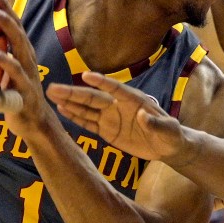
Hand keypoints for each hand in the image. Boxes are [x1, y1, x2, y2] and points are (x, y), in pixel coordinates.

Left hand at [0, 0, 58, 138]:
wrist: (36, 122)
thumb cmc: (15, 91)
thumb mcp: (7, 69)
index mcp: (23, 54)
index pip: (16, 26)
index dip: (6, 8)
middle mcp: (27, 65)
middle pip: (19, 40)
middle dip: (7, 24)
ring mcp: (26, 84)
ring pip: (15, 69)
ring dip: (1, 60)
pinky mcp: (20, 104)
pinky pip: (4, 102)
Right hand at [46, 72, 187, 162]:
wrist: (168, 146)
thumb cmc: (172, 134)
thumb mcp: (169, 130)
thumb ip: (156, 124)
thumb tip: (143, 117)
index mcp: (134, 100)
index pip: (115, 88)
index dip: (101, 82)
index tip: (86, 76)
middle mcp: (119, 106)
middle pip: (93, 97)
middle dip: (74, 93)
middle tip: (53, 88)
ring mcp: (111, 118)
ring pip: (87, 109)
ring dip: (69, 102)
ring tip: (52, 95)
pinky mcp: (107, 131)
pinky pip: (88, 123)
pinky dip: (75, 117)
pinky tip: (61, 110)